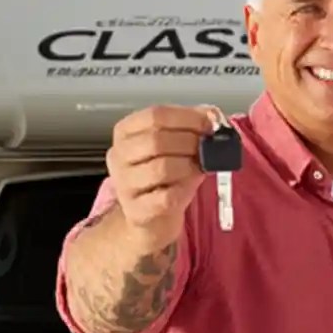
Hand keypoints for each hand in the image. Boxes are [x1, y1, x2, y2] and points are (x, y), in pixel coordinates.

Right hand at [105, 105, 214, 247]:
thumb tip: (213, 114)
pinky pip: (165, 197)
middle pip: (156, 140)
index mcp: (126, 132)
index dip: (187, 117)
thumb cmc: (166, 178)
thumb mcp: (178, 146)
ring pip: (160, 168)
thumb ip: (194, 127)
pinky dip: (183, 190)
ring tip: (198, 169)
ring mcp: (124, 185)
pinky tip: (188, 188)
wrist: (152, 218)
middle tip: (207, 149)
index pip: (155, 115)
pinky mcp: (136, 211)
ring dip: (188, 167)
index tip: (209, 123)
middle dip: (190, 143)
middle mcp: (119, 156)